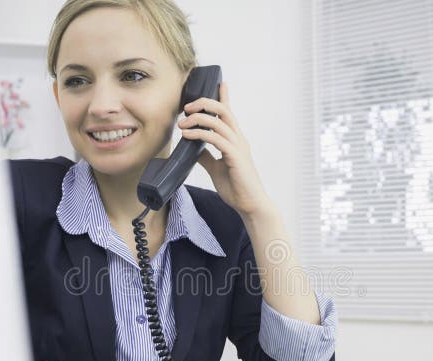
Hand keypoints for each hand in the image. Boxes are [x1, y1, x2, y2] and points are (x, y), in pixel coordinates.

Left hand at [178, 82, 271, 218]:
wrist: (250, 204)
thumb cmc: (236, 187)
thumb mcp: (216, 168)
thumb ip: (206, 156)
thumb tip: (194, 147)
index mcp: (236, 140)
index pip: (229, 113)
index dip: (224, 96)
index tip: (220, 83)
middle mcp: (238, 139)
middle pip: (223, 110)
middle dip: (204, 103)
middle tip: (187, 108)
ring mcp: (238, 147)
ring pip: (219, 121)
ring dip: (197, 119)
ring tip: (182, 124)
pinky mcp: (235, 157)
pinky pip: (215, 139)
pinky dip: (199, 134)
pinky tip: (187, 136)